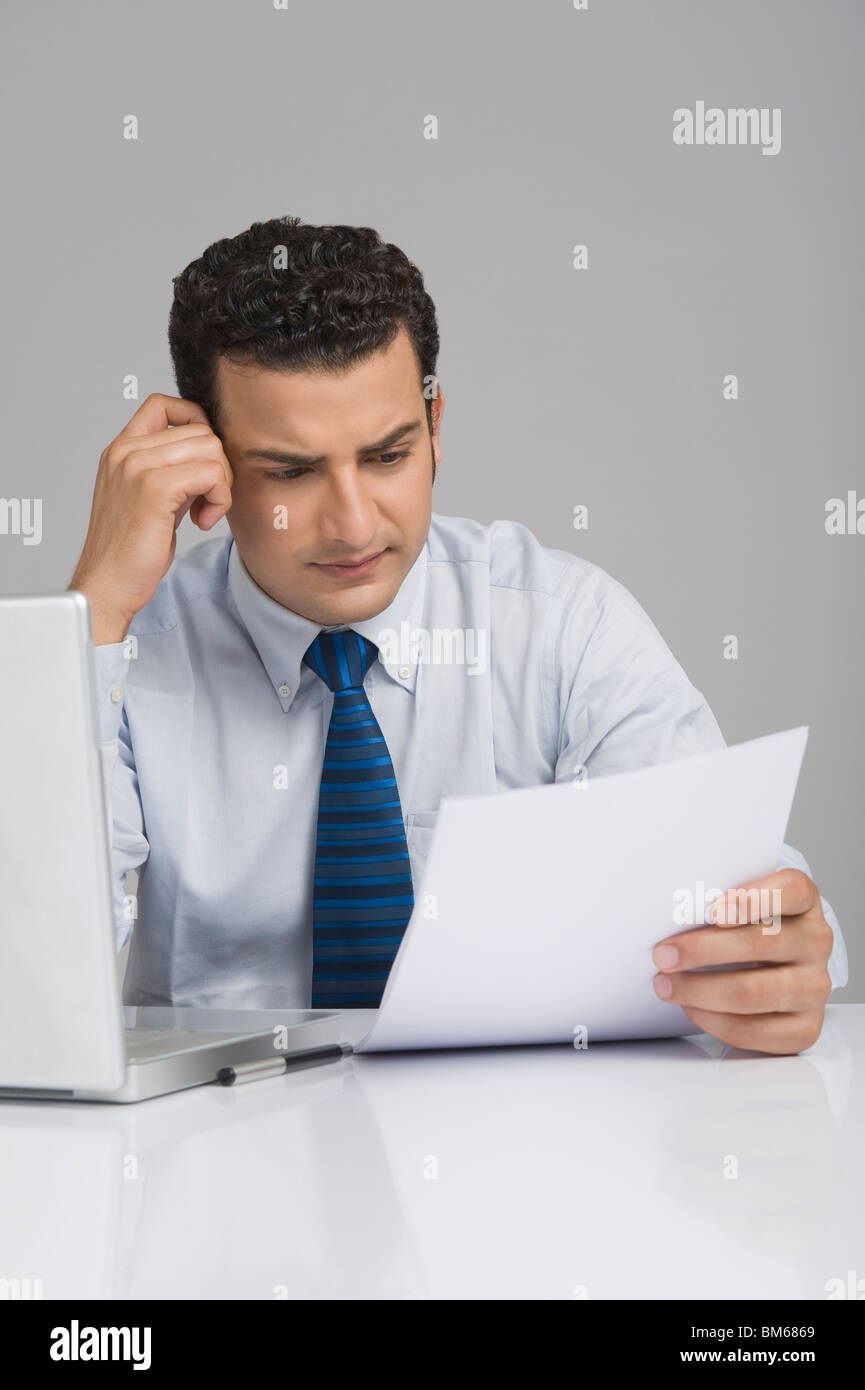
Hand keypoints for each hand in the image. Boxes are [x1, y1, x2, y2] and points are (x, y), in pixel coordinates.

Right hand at [69, 393, 232, 642]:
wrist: (107, 584)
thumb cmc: (130, 551)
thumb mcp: (149, 499)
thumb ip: (172, 471)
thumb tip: (211, 457)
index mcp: (121, 449)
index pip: (164, 404)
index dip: (196, 424)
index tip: (202, 463)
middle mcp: (126, 450)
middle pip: (200, 429)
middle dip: (217, 466)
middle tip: (206, 501)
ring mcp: (138, 465)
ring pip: (211, 448)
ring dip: (221, 484)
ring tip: (203, 512)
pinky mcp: (154, 488)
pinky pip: (212, 474)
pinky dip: (220, 499)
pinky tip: (202, 521)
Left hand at [652, 869, 833, 1053]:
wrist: (777, 973)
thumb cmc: (748, 932)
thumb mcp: (741, 909)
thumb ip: (718, 905)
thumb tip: (669, 915)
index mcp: (804, 903)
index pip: (792, 890)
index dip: (753, 900)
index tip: (713, 912)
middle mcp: (815, 943)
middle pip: (761, 943)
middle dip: (702, 950)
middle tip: (663, 956)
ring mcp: (815, 987)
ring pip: (755, 991)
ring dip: (701, 990)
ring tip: (667, 986)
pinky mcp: (806, 1027)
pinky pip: (756, 1030)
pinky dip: (715, 1020)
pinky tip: (692, 1008)